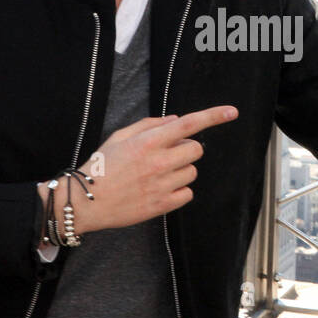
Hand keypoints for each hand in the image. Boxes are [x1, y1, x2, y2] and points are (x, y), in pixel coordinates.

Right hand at [52, 105, 239, 234]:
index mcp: (148, 142)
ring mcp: (162, 185)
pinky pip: (187, 194)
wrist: (85, 201)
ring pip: (192, 172)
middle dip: (187, 149)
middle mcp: (158, 162)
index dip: (213, 116)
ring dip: (181, 170)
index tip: (232, 112)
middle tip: (168, 153)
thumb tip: (176, 120)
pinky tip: (160, 189)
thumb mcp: (119, 137)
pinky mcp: (162, 205)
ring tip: (157, 174)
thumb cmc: (100, 167)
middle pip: (196, 150)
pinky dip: (179, 190)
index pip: (188, 124)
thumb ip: (149, 125)